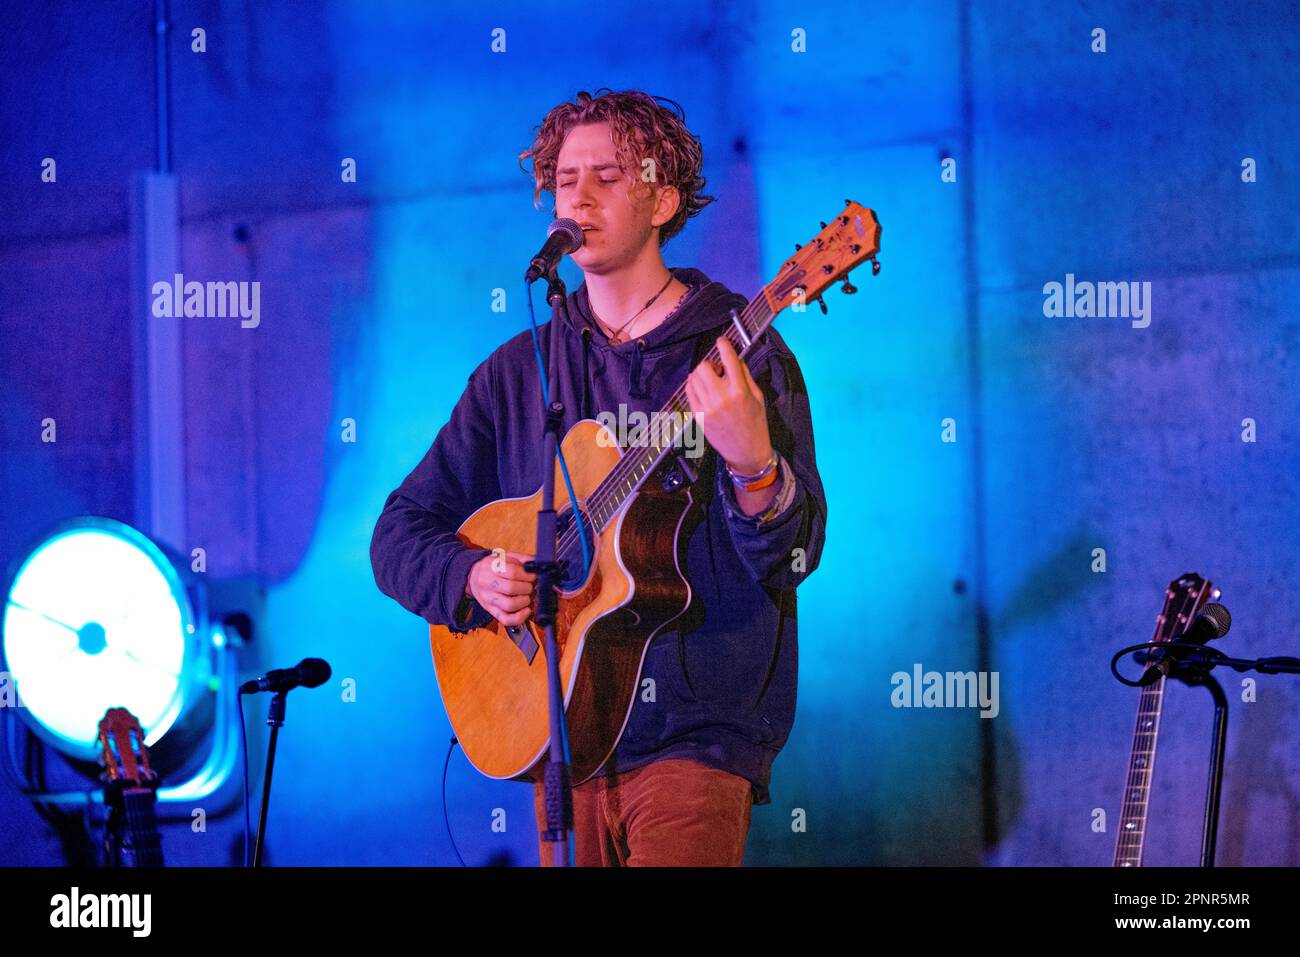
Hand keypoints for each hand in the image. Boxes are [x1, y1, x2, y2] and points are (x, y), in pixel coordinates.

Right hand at [466, 549, 535, 626]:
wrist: (474, 576)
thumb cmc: (493, 567)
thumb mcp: (505, 557)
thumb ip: (522, 559)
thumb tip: (538, 564)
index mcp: (490, 567)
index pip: (512, 572)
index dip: (527, 575)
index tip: (533, 576)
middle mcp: (487, 583)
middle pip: (511, 588)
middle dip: (527, 587)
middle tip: (531, 585)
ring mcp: (488, 599)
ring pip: (509, 605)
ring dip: (524, 601)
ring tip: (527, 596)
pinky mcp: (491, 611)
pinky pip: (506, 619)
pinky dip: (519, 617)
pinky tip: (527, 610)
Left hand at [684, 336, 772, 474]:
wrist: (746, 452)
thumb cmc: (756, 423)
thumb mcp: (758, 396)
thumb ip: (745, 375)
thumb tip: (734, 358)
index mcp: (740, 391)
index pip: (729, 359)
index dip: (724, 345)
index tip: (722, 341)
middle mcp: (722, 398)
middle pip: (705, 366)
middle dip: (710, 364)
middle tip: (718, 372)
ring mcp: (707, 408)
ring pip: (694, 377)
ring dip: (701, 374)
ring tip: (711, 382)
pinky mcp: (698, 416)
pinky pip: (689, 391)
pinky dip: (694, 386)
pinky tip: (704, 390)